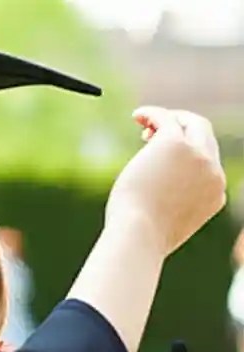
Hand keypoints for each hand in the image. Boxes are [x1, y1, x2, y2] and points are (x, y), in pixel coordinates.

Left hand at [105, 106, 226, 257]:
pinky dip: (152, 114)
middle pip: (204, 136)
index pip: (207, 161)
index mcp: (215, 194)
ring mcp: (198, 157)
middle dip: (181, 128)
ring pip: (189, 123)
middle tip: (151, 132)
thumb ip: (171, 201)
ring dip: (166, 119)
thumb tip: (157, 187)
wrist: (138, 236)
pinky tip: (137, 115)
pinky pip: (166, 119)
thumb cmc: (141, 235)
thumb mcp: (164, 220)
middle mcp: (213, 173)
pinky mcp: (175, 144)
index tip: (159, 153)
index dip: (186, 151)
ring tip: (141, 122)